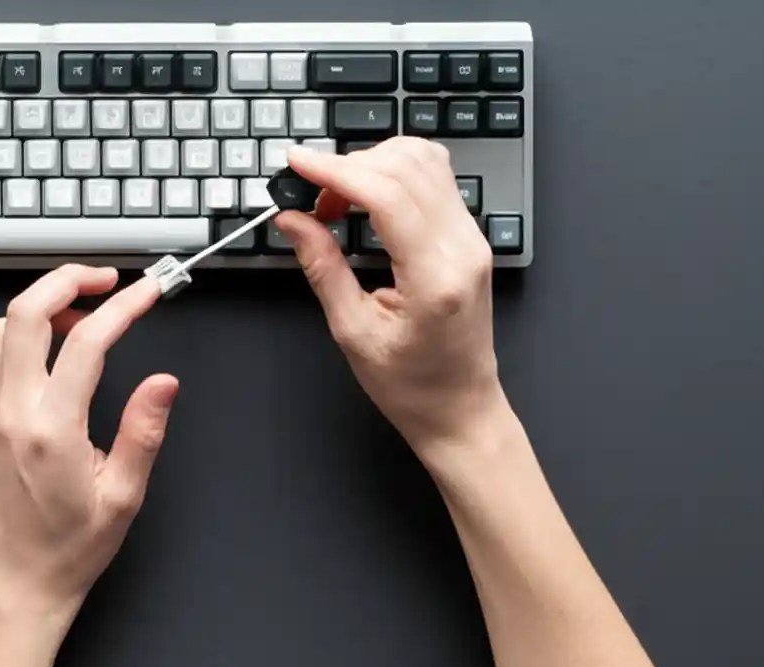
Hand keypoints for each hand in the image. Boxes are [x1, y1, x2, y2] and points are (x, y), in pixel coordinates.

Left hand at [0, 265, 177, 617]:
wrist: (17, 583)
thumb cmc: (68, 549)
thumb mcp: (124, 495)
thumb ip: (144, 431)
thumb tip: (163, 383)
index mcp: (51, 430)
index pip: (87, 342)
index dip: (123, 306)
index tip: (148, 291)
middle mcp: (12, 414)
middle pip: (25, 313)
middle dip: (67, 280)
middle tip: (106, 278)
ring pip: (1, 328)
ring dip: (40, 305)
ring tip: (82, 313)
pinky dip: (22, 332)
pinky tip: (54, 348)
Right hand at [278, 139, 503, 452]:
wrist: (460, 408)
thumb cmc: (410, 385)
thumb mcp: (352, 332)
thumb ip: (322, 267)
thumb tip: (291, 219)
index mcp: (435, 277)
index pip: (388, 195)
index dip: (337, 170)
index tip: (297, 163)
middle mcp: (462, 248)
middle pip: (407, 167)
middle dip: (349, 166)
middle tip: (311, 198)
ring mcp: (472, 238)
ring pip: (424, 161)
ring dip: (372, 164)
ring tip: (338, 201)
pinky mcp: (470, 236)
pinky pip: (434, 180)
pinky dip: (393, 175)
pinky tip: (366, 200)